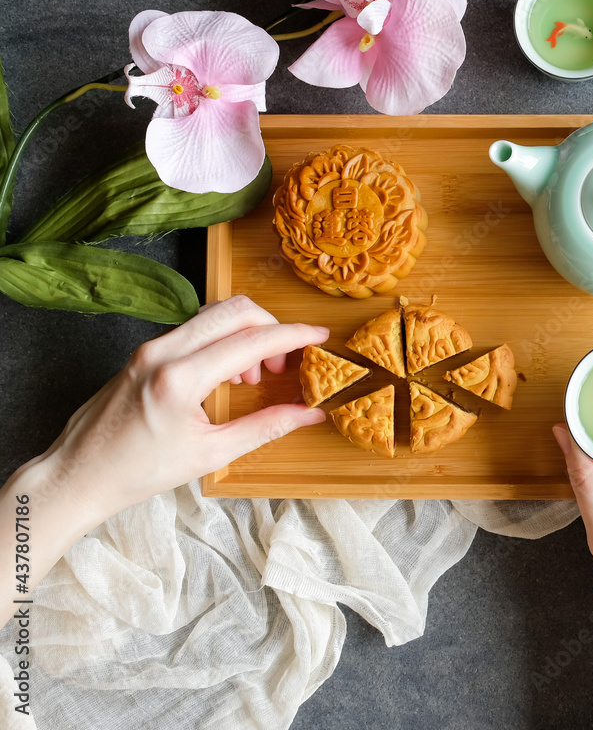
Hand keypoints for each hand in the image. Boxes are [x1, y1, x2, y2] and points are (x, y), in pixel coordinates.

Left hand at [1, 296, 328, 625]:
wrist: (77, 476)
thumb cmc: (137, 473)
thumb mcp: (210, 454)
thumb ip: (266, 427)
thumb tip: (310, 413)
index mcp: (180, 379)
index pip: (252, 340)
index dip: (294, 335)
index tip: (320, 338)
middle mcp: (163, 351)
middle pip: (236, 310)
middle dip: (273, 327)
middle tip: (286, 361)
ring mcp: (150, 346)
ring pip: (215, 313)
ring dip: (247, 333)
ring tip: (255, 376)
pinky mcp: (145, 350)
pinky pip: (196, 328)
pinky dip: (223, 339)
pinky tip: (227, 374)